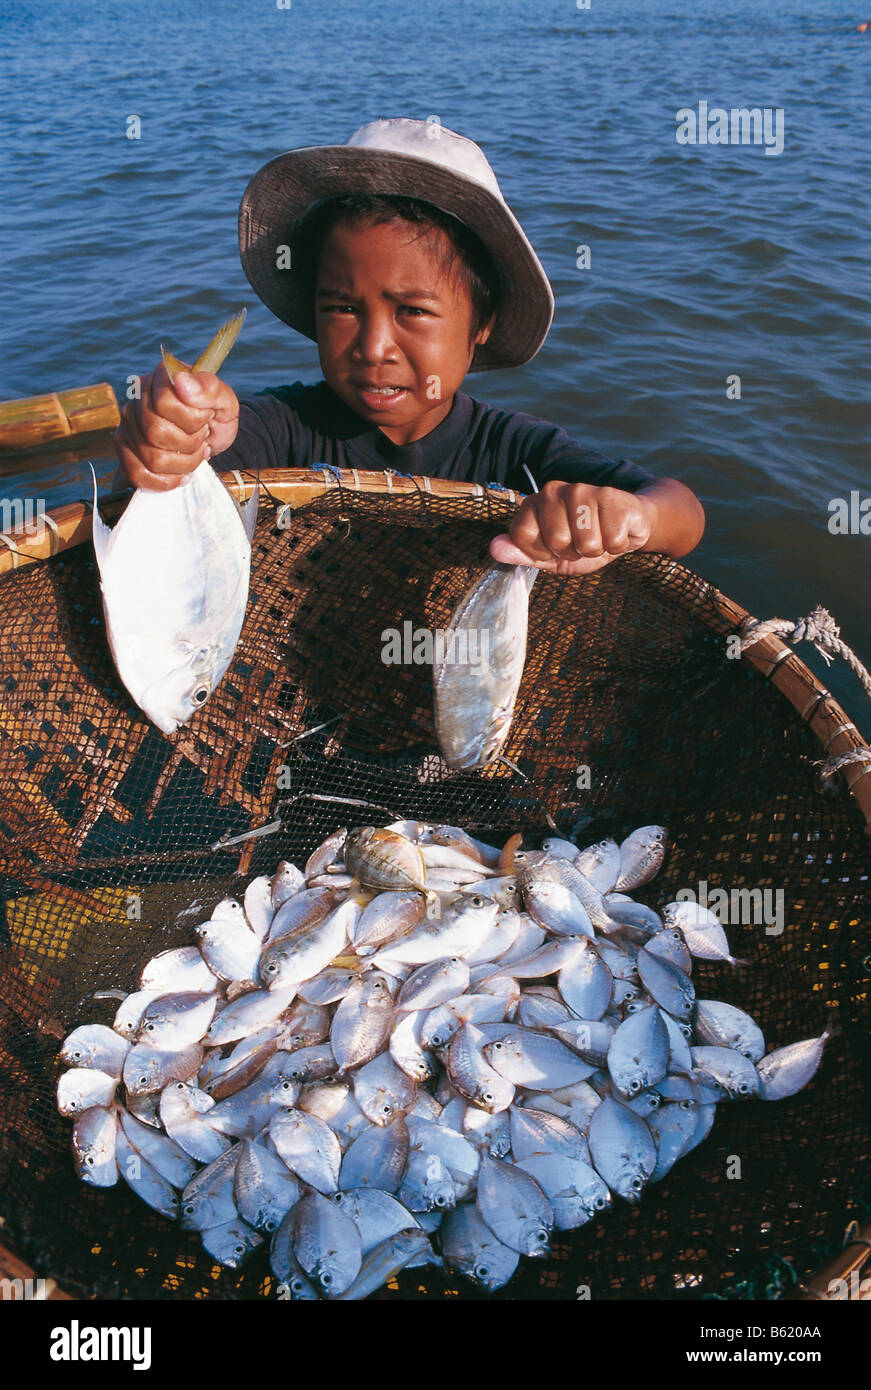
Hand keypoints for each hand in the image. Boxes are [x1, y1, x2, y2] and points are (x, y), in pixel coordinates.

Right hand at [113, 361, 239, 490]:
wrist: (212, 434)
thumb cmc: (216, 414)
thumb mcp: (224, 400)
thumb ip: (209, 388)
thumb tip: (182, 383)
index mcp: (161, 378)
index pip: (165, 404)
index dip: (192, 420)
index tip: (206, 418)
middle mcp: (137, 398)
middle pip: (156, 433)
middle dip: (189, 444)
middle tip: (201, 438)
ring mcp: (127, 424)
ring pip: (151, 458)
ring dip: (183, 464)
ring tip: (193, 453)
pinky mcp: (125, 449)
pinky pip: (136, 474)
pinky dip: (164, 481)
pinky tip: (181, 475)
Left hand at [489, 480, 652, 573]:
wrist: (624, 527)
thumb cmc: (584, 541)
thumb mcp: (549, 555)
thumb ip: (522, 553)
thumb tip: (495, 548)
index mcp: (534, 502)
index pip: (521, 534)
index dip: (540, 552)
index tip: (552, 549)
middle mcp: (555, 490)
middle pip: (556, 540)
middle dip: (572, 552)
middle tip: (579, 543)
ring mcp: (584, 490)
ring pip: (585, 542)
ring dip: (595, 549)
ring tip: (598, 536)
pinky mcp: (612, 496)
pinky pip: (611, 539)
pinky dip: (616, 545)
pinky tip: (615, 531)